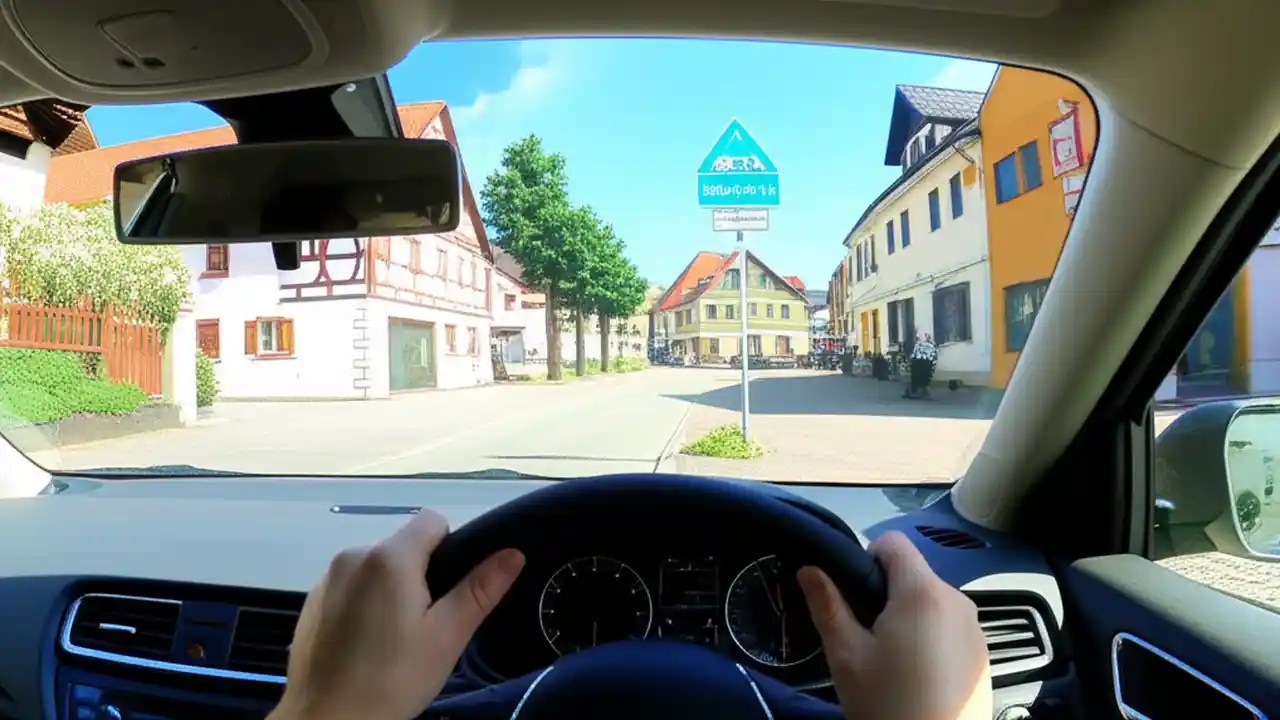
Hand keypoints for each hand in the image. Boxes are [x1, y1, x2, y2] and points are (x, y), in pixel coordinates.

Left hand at [269, 510, 524, 719]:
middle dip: (420, 575)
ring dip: (390, 589)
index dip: (449, 549)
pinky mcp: (312, 601)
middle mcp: (353, 555)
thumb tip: (514, 553)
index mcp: (389, 557)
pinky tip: (363, 645)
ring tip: (392, 640)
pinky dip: (363, 603)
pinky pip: (351, 586)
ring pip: (377, 567)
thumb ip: (480, 589)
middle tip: (424, 626)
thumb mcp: (446, 636)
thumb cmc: (393, 679)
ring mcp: (327, 578)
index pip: (432, 520)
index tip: (446, 593)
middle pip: (404, 546)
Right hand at [797, 531, 990, 719]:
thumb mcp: (846, 656)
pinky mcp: (984, 655)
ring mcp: (976, 629)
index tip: (853, 598)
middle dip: (887, 595)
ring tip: (893, 663)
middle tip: (866, 638)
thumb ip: (827, 604)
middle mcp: (957, 601)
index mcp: (923, 593)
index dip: (866, 559)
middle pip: (913, 574)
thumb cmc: (887, 703)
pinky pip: (950, 628)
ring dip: (910, 618)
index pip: (892, 543)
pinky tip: (919, 678)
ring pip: (932, 603)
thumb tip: (809, 568)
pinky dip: (931, 640)